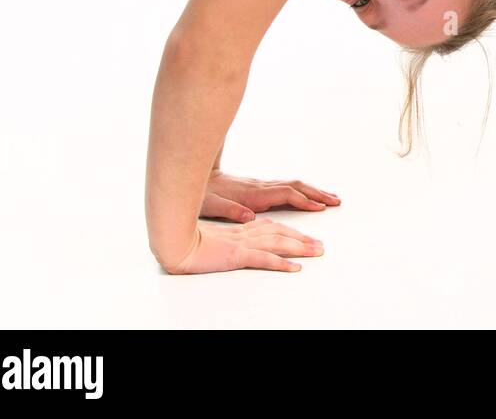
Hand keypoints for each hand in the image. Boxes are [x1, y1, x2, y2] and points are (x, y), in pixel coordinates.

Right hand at [161, 219, 322, 274]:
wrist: (174, 240)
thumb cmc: (190, 238)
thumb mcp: (218, 235)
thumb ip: (234, 233)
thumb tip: (247, 234)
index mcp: (242, 228)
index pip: (274, 227)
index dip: (293, 231)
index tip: (308, 236)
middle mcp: (246, 233)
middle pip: (282, 233)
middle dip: (304, 239)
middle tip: (321, 246)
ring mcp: (242, 243)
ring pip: (278, 243)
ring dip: (300, 248)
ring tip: (317, 253)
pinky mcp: (236, 255)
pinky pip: (264, 259)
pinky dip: (281, 263)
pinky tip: (295, 268)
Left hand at [200, 171, 340, 221]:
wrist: (198, 180)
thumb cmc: (204, 196)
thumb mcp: (212, 206)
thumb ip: (230, 211)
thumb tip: (249, 215)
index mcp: (254, 194)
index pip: (286, 194)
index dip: (304, 201)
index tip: (320, 207)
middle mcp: (262, 187)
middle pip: (297, 186)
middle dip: (318, 193)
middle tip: (336, 200)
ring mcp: (263, 185)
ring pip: (295, 185)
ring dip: (314, 190)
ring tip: (331, 197)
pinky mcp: (261, 187)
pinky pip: (289, 187)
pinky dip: (303, 190)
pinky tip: (309, 194)